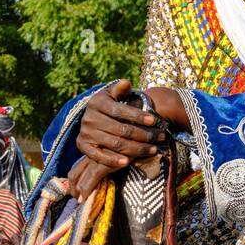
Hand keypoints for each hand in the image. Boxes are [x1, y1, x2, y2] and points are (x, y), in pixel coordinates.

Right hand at [69, 80, 185, 200]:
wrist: (89, 119)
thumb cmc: (108, 105)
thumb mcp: (112, 94)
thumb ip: (120, 89)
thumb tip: (126, 82)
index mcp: (97, 103)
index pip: (120, 111)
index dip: (138, 116)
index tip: (155, 120)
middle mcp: (89, 118)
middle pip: (121, 130)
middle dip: (144, 135)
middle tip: (161, 138)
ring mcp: (86, 133)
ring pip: (116, 144)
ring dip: (137, 149)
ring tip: (153, 150)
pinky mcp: (83, 146)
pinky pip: (99, 156)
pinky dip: (113, 161)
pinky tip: (129, 162)